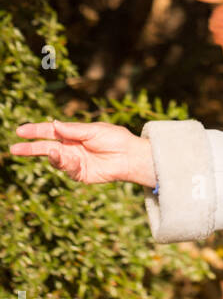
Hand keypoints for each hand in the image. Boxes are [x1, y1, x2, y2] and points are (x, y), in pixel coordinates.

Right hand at [8, 120, 155, 187]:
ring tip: (50, 151)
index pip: (51, 132)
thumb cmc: (116, 139)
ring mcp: (75, 161)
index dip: (36, 131)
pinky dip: (66, 164)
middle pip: (46, 147)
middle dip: (30, 148)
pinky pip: (68, 170)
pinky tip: (68, 158)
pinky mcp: (81, 174)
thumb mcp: (94, 130)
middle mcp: (71, 148)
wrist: (132, 156)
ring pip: (55, 160)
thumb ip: (73, 130)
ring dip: (51, 155)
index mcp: (73, 134)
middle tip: (15, 149)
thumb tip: (53, 124)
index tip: (21, 130)